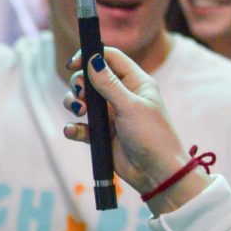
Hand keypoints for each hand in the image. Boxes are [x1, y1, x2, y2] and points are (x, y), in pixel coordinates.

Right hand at [60, 48, 189, 202]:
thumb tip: (92, 60)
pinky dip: (74, 128)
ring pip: (82, 101)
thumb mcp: (131, 106)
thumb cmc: (153, 136)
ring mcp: (110, 115)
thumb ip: (109, 83)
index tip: (73, 64)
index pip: (110, 58)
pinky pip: (80, 125)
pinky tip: (73, 131)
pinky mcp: (102, 134)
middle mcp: (121, 95)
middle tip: (81, 96)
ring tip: (80, 113)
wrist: (157, 174)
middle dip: (79, 85)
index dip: (91, 56)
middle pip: (90, 78)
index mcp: (135, 83)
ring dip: (74, 104)